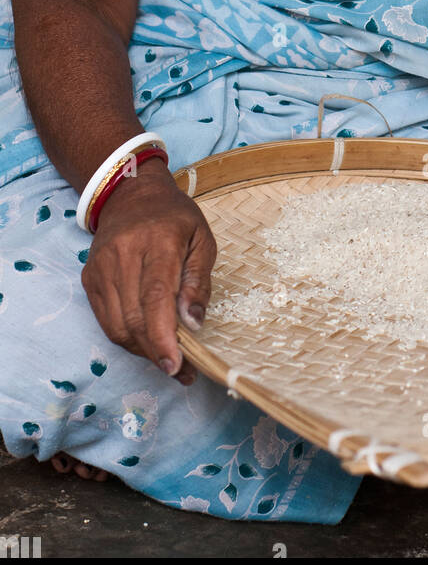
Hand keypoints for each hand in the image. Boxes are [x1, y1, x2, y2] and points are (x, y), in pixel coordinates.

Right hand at [80, 158, 216, 383]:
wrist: (131, 195)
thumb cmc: (175, 218)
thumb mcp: (202, 240)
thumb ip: (198, 281)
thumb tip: (193, 323)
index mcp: (157, 241)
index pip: (155, 297)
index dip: (163, 337)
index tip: (176, 366)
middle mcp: (122, 254)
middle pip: (135, 318)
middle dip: (157, 352)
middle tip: (180, 370)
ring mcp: (100, 267)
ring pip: (118, 326)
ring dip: (143, 350)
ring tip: (167, 359)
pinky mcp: (89, 278)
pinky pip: (106, 321)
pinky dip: (127, 338)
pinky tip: (147, 342)